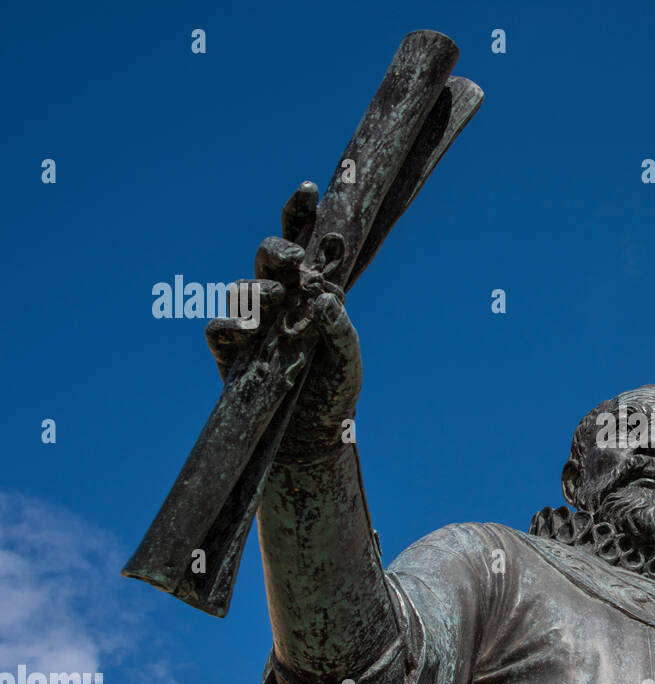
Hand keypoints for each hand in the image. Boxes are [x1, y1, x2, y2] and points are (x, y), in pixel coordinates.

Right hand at [205, 182, 362, 462]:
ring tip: (275, 298)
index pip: (304, 243)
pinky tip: (247, 330)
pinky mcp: (230, 352)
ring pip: (241, 287)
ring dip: (256, 288)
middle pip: (268, 257)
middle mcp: (279, 300)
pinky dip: (231, 325)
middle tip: (295, 260)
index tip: (309, 189)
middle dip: (278, 249)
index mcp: (310, 291)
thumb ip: (339, 327)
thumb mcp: (347, 357)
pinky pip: (220, 328)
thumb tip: (325, 298)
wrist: (312, 436)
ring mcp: (252, 324)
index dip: (300, 213)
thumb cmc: (334, 388)